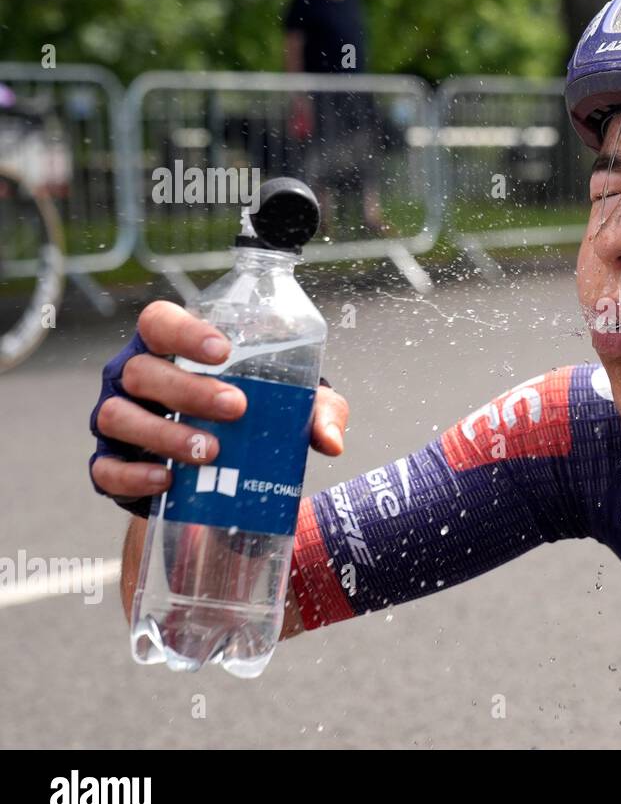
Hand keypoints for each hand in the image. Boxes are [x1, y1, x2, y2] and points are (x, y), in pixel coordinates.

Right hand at [89, 300, 347, 514]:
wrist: (217, 468)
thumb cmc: (250, 416)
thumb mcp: (290, 407)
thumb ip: (316, 412)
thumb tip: (332, 440)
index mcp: (170, 348)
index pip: (160, 321)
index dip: (185, 331)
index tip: (224, 350)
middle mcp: (134, 377)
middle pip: (141, 371)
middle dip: (188, 389)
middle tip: (236, 408)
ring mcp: (117, 419)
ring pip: (117, 416)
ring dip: (164, 434)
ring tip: (210, 451)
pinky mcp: (111, 464)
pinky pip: (106, 468)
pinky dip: (134, 475)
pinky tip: (168, 481)